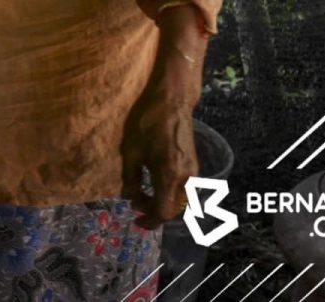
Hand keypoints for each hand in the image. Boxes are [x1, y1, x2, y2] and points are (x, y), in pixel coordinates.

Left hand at [120, 82, 198, 230]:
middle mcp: (186, 179)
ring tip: (144, 196)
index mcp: (170, 176)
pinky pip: (185, 190)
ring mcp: (194, 173)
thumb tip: (129, 197)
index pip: (163, 211)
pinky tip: (156, 185)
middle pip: (173, 209)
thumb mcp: (131, 151)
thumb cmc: (147, 123)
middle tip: (136, 206)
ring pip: (181, 201)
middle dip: (154, 212)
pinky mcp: (195, 166)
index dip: (149, 221)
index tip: (136, 220)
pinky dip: (171, 194)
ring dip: (164, 204)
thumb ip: (130, 178)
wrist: (172, 102)